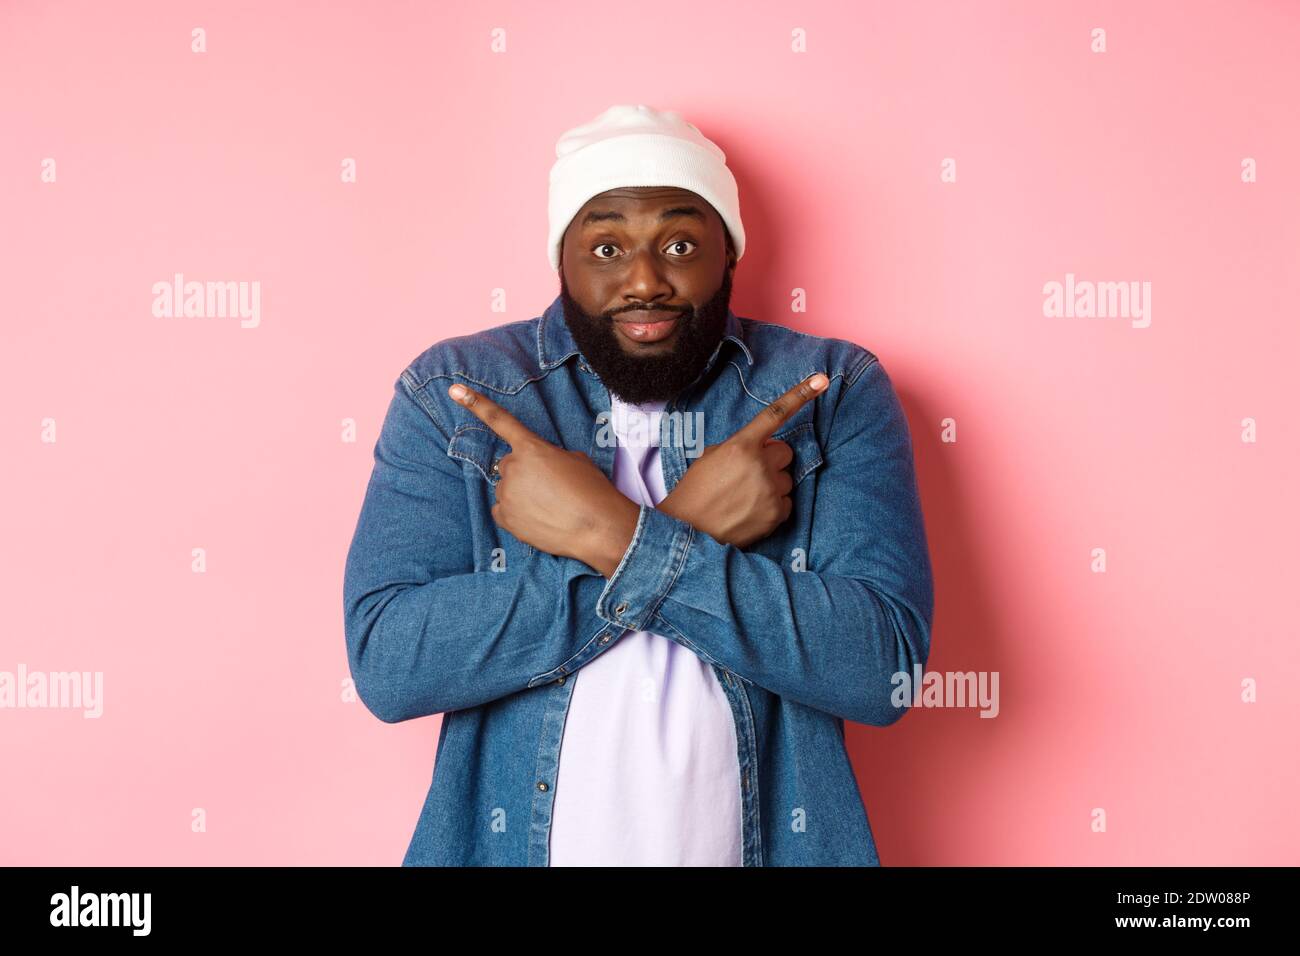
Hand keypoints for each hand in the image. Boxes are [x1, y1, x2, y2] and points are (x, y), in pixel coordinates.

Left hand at [448, 383, 638, 577]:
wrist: (598, 528)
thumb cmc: (592, 491)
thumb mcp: (575, 460)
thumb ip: (549, 456)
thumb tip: (540, 468)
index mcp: (530, 448)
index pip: (499, 420)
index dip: (475, 403)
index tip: (454, 390)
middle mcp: (512, 468)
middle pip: (510, 465)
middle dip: (526, 473)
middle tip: (552, 488)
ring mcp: (506, 494)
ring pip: (508, 490)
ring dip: (523, 495)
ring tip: (551, 508)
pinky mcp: (504, 518)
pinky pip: (503, 511)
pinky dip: (517, 514)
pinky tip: (539, 519)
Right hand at [659, 372, 828, 548]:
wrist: (688, 529)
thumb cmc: (695, 490)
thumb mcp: (711, 456)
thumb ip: (741, 447)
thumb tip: (762, 449)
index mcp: (741, 445)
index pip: (775, 415)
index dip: (800, 395)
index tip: (822, 380)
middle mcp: (760, 465)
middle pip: (786, 453)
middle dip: (772, 460)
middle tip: (749, 474)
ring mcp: (771, 490)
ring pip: (787, 479)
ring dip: (772, 484)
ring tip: (746, 498)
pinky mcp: (777, 514)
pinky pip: (787, 503)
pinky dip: (774, 506)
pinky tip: (752, 512)